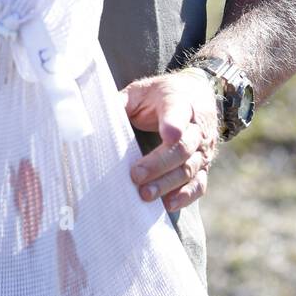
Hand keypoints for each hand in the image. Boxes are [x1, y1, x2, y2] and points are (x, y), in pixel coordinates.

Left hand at [117, 71, 219, 212]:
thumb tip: (92, 116)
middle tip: (136, 175)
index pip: (178, 111)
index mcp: (179, 101)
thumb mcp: (139, 91)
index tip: (167, 135)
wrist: (194, 95)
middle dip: (159, 164)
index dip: (173, 123)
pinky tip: (168, 203)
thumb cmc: (158, 97)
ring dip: (167, 183)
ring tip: (145, 194)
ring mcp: (202, 148)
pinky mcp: (203, 166)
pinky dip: (186, 195)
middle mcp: (196, 126)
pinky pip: (199, 183)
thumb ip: (121, 102)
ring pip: (189, 168)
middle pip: (183, 147)